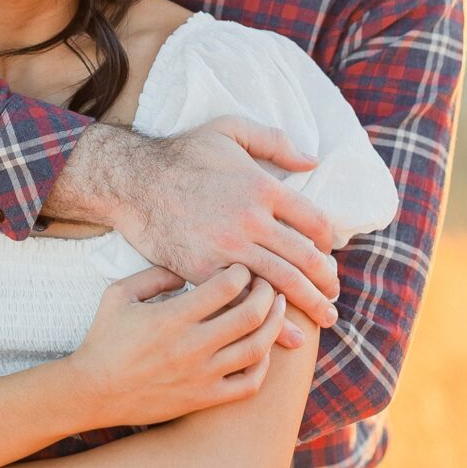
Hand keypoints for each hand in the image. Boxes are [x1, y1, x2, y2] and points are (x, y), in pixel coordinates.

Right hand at [61, 117, 338, 332]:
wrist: (133, 182)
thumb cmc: (181, 154)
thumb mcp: (229, 129)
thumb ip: (274, 141)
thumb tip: (311, 162)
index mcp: (262, 187)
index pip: (315, 221)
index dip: (328, 240)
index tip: (327, 251)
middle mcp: (250, 220)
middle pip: (306, 259)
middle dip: (327, 281)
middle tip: (334, 294)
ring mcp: (228, 249)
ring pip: (283, 284)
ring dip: (311, 304)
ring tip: (325, 317)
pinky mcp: (204, 272)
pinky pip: (246, 302)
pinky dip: (271, 324)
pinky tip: (289, 338)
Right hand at [70, 263, 293, 426]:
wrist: (93, 391)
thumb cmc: (105, 339)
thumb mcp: (119, 294)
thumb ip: (154, 276)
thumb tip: (185, 272)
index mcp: (172, 317)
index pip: (225, 287)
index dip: (241, 273)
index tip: (241, 269)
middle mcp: (192, 346)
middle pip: (250, 315)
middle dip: (266, 294)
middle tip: (267, 285)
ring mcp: (201, 376)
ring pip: (257, 348)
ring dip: (273, 324)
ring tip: (276, 310)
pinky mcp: (204, 399)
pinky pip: (249, 384)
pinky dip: (263, 364)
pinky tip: (261, 349)